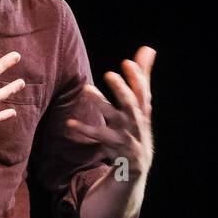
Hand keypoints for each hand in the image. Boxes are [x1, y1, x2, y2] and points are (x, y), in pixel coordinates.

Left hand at [66, 46, 155, 177]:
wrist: (136, 168)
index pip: (143, 91)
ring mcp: (128, 136)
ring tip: (87, 89)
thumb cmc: (134, 129)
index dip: (138, 77)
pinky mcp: (116, 148)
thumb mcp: (138, 105)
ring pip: (115, 119)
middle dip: (121, 89)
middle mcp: (137, 123)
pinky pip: (99, 138)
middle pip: (132, 104)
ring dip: (102, 103)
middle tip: (109, 74)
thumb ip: (141, 78)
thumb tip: (148, 48)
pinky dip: (85, 129)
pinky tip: (70, 123)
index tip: (127, 62)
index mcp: (142, 111)